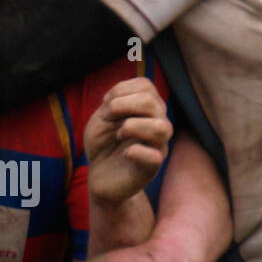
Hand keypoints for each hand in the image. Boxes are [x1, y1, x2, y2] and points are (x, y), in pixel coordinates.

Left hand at [85, 78, 171, 206]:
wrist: (100, 175)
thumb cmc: (104, 144)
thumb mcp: (104, 117)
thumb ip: (115, 103)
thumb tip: (124, 98)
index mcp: (149, 110)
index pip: (145, 86)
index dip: (120, 90)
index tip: (104, 105)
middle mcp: (159, 125)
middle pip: (151, 102)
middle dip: (121, 105)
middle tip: (106, 118)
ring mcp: (157, 147)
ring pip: (161, 128)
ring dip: (132, 126)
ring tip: (118, 134)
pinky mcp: (151, 169)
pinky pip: (154, 157)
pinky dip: (136, 151)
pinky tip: (124, 153)